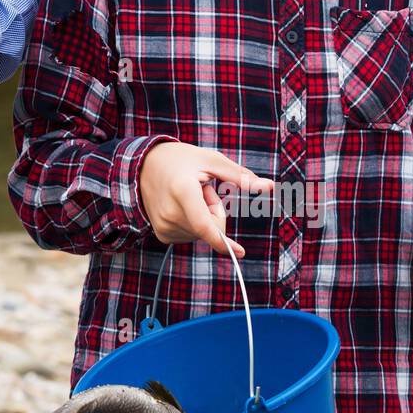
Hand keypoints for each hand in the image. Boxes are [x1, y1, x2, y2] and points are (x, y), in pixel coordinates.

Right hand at [138, 141, 274, 256]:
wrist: (143, 165)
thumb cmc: (182, 160)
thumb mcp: (212, 161)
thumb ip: (240, 177)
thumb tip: (269, 186)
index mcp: (183, 191)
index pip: (206, 226)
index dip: (224, 241)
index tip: (240, 253)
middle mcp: (171, 213)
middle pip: (211, 228)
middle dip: (214, 211)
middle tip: (200, 189)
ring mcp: (163, 226)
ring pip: (201, 233)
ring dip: (201, 216)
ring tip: (186, 195)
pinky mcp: (161, 234)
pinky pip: (191, 236)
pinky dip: (191, 222)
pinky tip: (178, 204)